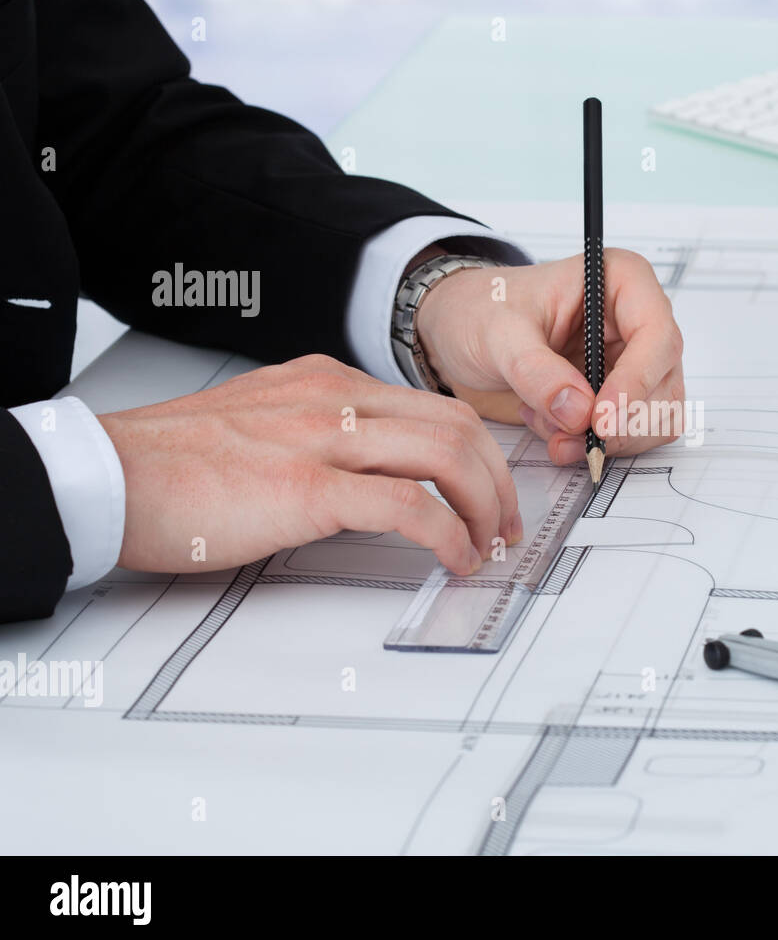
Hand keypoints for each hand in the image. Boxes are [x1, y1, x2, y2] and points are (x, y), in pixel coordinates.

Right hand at [98, 354, 521, 575]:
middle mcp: (331, 397)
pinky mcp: (306, 487)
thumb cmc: (174, 463)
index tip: (491, 492)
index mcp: (324, 381)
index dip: (479, 452)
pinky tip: (454, 558)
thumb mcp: (262, 422)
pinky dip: (448, 535)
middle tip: (508, 524)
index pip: (433, 405)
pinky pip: (407, 505)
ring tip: (490, 546)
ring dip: (485, 507)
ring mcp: (321, 437)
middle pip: (456, 424)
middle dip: (499, 479)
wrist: (107, 474)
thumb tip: (369, 472)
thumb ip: (318, 431)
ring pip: (445, 454)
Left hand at [416, 249, 685, 464]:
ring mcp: (636, 359)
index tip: (600, 421)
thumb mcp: (498, 333)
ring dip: (604, 439)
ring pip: (655, 416)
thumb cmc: (482, 310)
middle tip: (568, 440)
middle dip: (619, 422)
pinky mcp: (625, 393)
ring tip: (547, 425)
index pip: (657, 335)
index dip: (636, 383)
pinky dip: (595, 444)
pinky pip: (631, 433)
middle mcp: (639, 318)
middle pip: (663, 382)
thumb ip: (536, 371)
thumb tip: (579, 411)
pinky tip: (552, 425)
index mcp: (623, 280)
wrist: (464, 329)